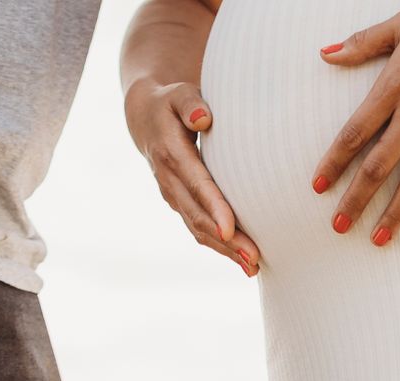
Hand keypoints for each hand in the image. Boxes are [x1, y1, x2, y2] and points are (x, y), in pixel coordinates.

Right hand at [125, 78, 263, 276]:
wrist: (145, 118)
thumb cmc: (172, 102)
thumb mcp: (179, 93)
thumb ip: (191, 103)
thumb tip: (204, 118)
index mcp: (172, 154)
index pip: (196, 185)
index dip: (213, 208)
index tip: (229, 229)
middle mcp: (169, 181)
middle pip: (198, 216)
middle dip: (226, 241)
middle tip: (253, 258)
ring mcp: (173, 196)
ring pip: (198, 228)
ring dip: (225, 250)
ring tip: (253, 267)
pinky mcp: (179, 204)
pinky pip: (198, 228)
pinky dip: (220, 246)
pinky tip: (242, 260)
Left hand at [315, 5, 399, 243]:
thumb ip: (361, 43)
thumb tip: (326, 54)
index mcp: (393, 88)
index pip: (354, 134)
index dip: (333, 163)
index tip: (317, 187)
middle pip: (378, 167)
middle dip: (356, 200)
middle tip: (338, 226)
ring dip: (396, 214)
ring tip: (378, 240)